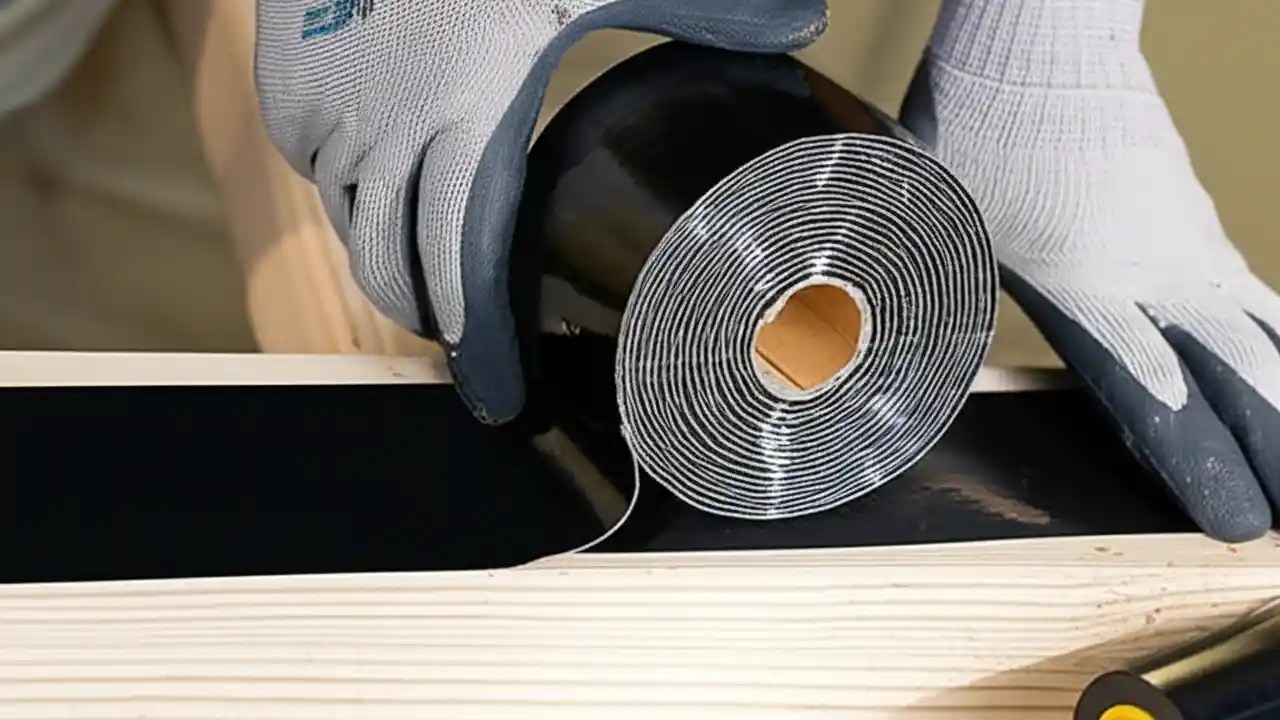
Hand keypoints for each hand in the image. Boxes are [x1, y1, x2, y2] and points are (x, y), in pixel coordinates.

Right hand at [254, 0, 828, 422]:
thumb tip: (806, 25)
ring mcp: (321, 121)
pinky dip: (355, 188)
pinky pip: (317, 173)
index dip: (480, 348)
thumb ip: (707, 6)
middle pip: (392, 276)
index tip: (497, 395)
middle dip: (434, 316)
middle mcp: (382, 138)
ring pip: (353, 228)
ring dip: (395, 252)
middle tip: (475, 334)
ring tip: (439, 259)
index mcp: (467, 124)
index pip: (462, 274)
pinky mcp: (282, 97)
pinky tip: (394, 171)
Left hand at [905, 56, 1278, 541]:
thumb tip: (861, 345)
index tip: (1233, 513)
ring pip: (1252, 333)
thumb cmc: (978, 131)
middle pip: (1231, 371)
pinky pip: (1245, 293)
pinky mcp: (1190, 219)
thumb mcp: (933, 224)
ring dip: (1279, 402)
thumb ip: (922, 294)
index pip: (1151, 387)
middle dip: (1263, 446)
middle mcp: (1150, 268)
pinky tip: (1276, 363)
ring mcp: (1181, 241)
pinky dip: (1272, 340)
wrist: (1037, 47)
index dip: (1194, 456)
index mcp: (1083, 279)